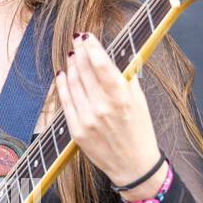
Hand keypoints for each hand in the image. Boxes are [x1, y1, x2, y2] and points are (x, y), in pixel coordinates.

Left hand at [55, 33, 167, 197]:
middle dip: (79, 52)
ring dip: (71, 66)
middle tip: (77, 40)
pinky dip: (62, 85)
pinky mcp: (77, 130)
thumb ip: (127, 78)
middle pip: (85, 71)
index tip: (87, 36)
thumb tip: (117, 56)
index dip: (92, 47)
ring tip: (72, 55)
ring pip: (73, 83)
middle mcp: (102, 107)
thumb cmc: (140, 131)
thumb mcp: (140, 101)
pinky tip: (62, 74)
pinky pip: (65, 102)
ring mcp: (87, 119)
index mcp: (122, 97)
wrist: (133, 166)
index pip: (102, 65)